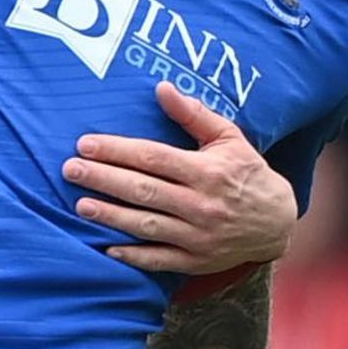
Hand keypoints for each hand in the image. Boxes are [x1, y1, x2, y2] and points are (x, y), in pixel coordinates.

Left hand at [64, 81, 295, 273]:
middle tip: (70, 170)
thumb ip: (193, 114)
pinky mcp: (196, 261)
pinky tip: (106, 246)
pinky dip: (134, 255)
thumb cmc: (247, 173)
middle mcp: (201, 204)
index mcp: (207, 171)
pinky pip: (160, 260)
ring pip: (147, 225)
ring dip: (111, 215)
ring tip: (80, 204)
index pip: (154, 158)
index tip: (85, 144)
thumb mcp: (229, 138)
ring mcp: (198, 236)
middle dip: (103, 179)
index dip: (118, 151)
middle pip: (144, 190)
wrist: (277, 223)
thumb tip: (161, 87)